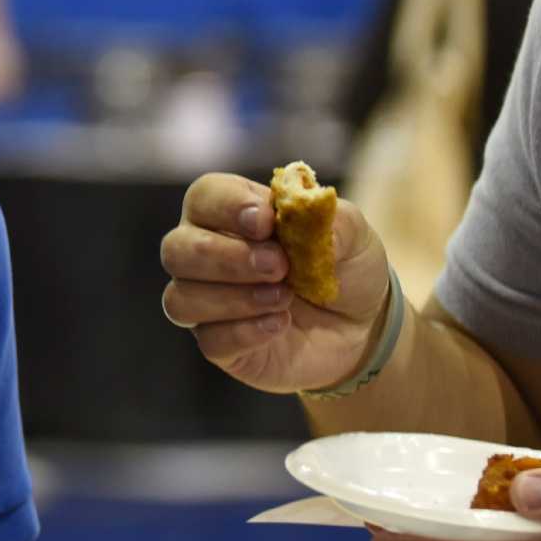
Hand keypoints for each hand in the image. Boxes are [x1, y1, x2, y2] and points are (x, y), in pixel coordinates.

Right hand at [158, 172, 391, 393]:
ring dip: (234, 298)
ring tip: (284, 298)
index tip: (266, 222)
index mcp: (232, 212)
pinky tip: (281, 325)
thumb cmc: (345, 267)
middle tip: (279, 266)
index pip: (204, 196)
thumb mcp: (354, 235)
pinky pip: (210, 340)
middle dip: (226, 257)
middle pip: (177, 250)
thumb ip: (331, 219)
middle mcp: (207, 254)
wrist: (363, 327)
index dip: (227, 206)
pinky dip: (246, 331)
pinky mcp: (220, 344)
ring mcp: (209, 302)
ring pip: (182, 299)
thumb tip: (305, 210)